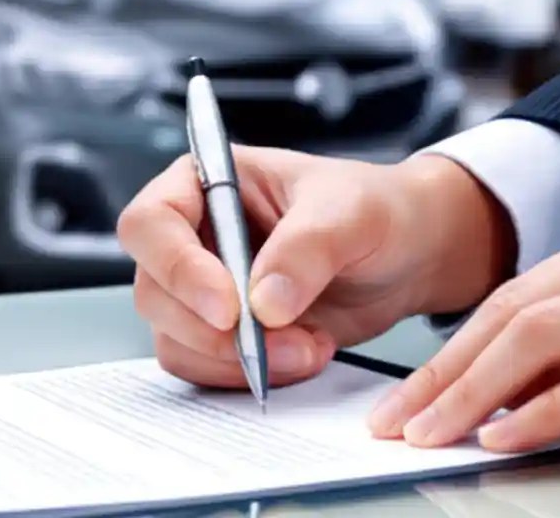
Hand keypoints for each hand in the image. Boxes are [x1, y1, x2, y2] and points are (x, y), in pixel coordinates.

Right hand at [117, 147, 514, 389]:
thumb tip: (263, 303)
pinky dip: (246, 375)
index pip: (150, 224)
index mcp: (201, 183)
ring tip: (308, 348)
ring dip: (235, 359)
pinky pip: (202, 367)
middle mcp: (189, 236)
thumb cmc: (376, 210)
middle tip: (281, 340)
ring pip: (173, 337)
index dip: (177, 268)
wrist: (409, 255)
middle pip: (153, 292)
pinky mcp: (219, 333)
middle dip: (214, 330)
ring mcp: (199, 289)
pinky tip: (300, 356)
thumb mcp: (351, 213)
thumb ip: (307, 248)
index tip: (230, 307)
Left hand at [368, 217, 559, 451]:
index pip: (510, 302)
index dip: (450, 356)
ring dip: (473, 392)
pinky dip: (547, 409)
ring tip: (427, 435)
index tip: (400, 403)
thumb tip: (508, 397)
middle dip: (442, 376)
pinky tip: (501, 437)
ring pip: (538, 335)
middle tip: (393, 423)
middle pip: (510, 314)